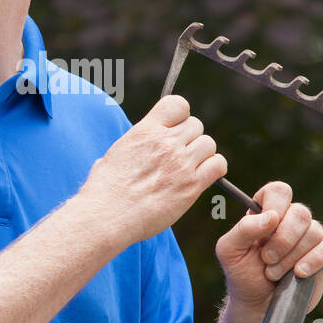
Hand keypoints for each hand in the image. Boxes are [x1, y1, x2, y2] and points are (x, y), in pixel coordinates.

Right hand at [79, 94, 227, 245]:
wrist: (107, 217)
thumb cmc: (104, 191)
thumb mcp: (114, 154)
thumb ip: (134, 145)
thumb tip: (135, 149)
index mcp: (145, 131)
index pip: (178, 104)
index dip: (180, 116)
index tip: (174, 129)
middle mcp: (165, 143)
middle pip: (196, 125)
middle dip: (190, 139)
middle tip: (178, 157)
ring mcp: (180, 163)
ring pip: (209, 143)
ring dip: (202, 154)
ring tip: (188, 169)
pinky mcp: (192, 186)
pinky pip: (218, 164)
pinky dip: (214, 169)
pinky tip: (202, 178)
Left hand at [215, 181, 322, 313]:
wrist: (258, 303)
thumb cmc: (242, 274)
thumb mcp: (229, 251)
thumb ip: (244, 229)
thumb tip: (272, 216)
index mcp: (267, 211)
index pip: (278, 191)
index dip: (275, 206)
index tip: (267, 227)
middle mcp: (290, 219)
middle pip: (300, 212)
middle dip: (283, 240)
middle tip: (266, 259)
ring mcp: (310, 235)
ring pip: (314, 231)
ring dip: (292, 256)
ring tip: (273, 273)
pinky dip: (315, 259)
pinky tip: (299, 273)